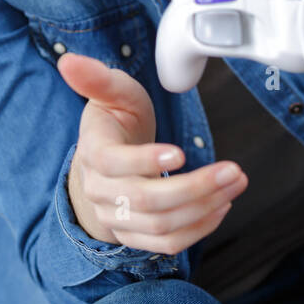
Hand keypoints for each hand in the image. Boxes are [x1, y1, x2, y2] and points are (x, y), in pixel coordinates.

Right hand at [56, 52, 247, 252]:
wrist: (108, 157)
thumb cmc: (117, 120)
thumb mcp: (113, 93)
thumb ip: (97, 78)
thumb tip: (69, 60)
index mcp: (93, 152)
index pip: (114, 163)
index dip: (146, 161)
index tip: (181, 152)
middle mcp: (100, 191)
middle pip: (146, 200)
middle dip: (195, 187)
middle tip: (232, 171)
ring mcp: (116, 217)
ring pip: (160, 225)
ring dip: (203, 208)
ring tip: (234, 184)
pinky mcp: (134, 235)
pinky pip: (167, 244)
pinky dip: (197, 230)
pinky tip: (221, 207)